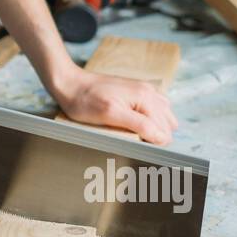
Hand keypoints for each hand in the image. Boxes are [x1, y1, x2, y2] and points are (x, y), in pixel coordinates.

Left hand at [52, 67, 178, 145]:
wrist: (70, 83)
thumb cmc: (85, 101)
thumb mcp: (111, 115)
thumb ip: (139, 125)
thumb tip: (163, 137)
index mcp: (145, 97)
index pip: (163, 131)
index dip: (155, 145)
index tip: (141, 153)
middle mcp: (149, 91)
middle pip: (166, 124)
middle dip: (157, 137)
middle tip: (136, 147)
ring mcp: (144, 90)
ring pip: (163, 117)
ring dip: (156, 129)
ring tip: (137, 137)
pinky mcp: (136, 91)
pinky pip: (154, 109)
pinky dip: (151, 119)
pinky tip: (137, 126)